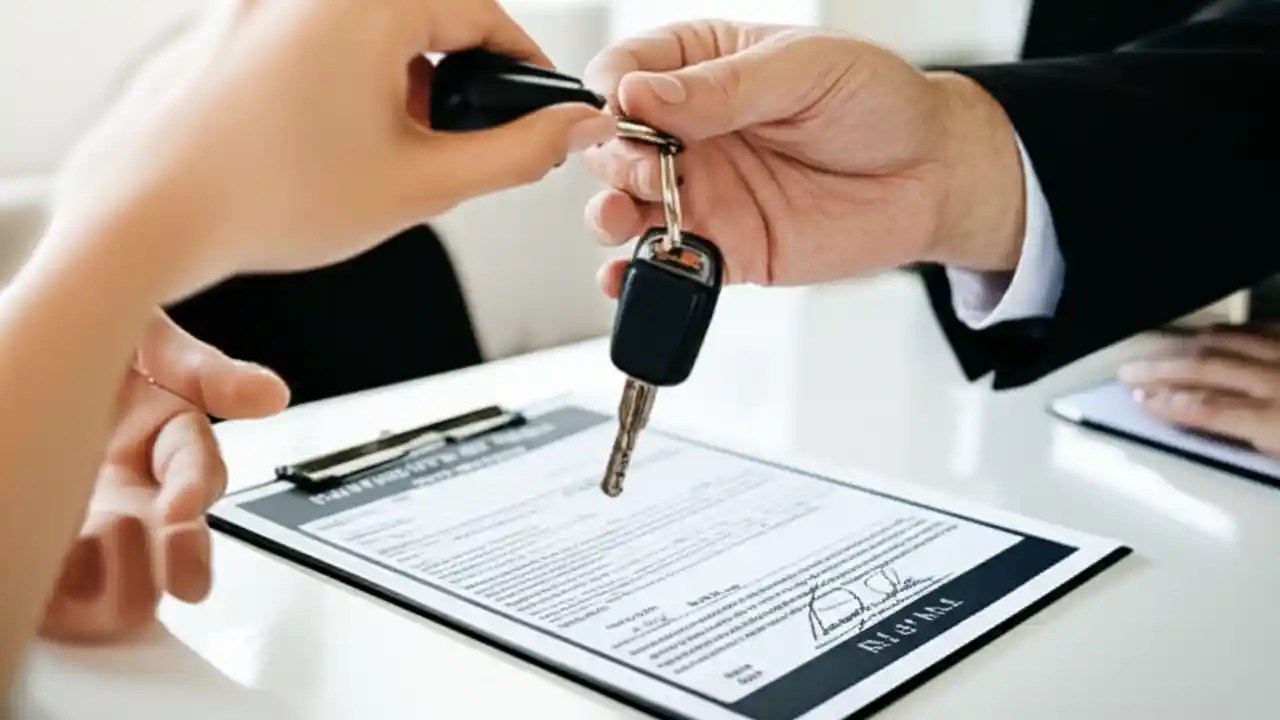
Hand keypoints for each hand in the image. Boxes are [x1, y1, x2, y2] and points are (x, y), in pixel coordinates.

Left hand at [39, 313, 288, 641]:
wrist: (21, 352)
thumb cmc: (79, 339)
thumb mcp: (141, 332)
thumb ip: (204, 370)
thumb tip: (271, 395)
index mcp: (166, 434)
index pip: (195, 465)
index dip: (193, 488)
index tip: (182, 508)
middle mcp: (139, 483)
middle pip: (175, 534)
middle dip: (185, 557)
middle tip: (188, 582)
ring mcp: (93, 518)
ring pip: (129, 569)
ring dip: (125, 572)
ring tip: (100, 557)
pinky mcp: (51, 545)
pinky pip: (63, 586)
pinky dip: (63, 588)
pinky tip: (51, 579)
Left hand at [53, 0, 616, 300]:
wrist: (146, 217)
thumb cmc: (262, 198)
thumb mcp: (421, 183)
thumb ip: (516, 154)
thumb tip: (569, 130)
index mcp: (366, 4)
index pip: (482, 13)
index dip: (524, 67)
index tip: (542, 104)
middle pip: (427, 16)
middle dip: (461, 79)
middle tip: (470, 142)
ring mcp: (267, 5)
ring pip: (374, 29)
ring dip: (407, 82)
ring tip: (400, 153)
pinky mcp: (238, 30)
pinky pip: (322, 40)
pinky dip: (354, 81)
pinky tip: (346, 142)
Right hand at [581, 22, 1025, 295]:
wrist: (932, 176)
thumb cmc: (878, 104)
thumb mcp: (804, 70)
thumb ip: (722, 88)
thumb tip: (641, 96)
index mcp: (704, 68)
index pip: (627, 73)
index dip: (613, 91)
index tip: (623, 108)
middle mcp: (692, 132)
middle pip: (615, 145)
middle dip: (614, 157)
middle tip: (644, 165)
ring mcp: (704, 192)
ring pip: (625, 207)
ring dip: (610, 214)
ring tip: (623, 217)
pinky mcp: (725, 248)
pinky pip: (667, 266)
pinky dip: (637, 277)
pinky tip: (630, 276)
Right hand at [1119, 326, 1279, 456]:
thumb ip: (1262, 441)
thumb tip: (1226, 427)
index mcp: (1276, 419)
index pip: (1207, 408)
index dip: (1168, 404)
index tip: (1139, 401)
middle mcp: (1277, 379)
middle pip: (1207, 368)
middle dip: (1161, 369)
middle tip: (1129, 371)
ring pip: (1227, 341)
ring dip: (1186, 346)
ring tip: (1158, 351)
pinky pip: (1258, 328)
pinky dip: (1228, 332)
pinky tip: (1210, 335)